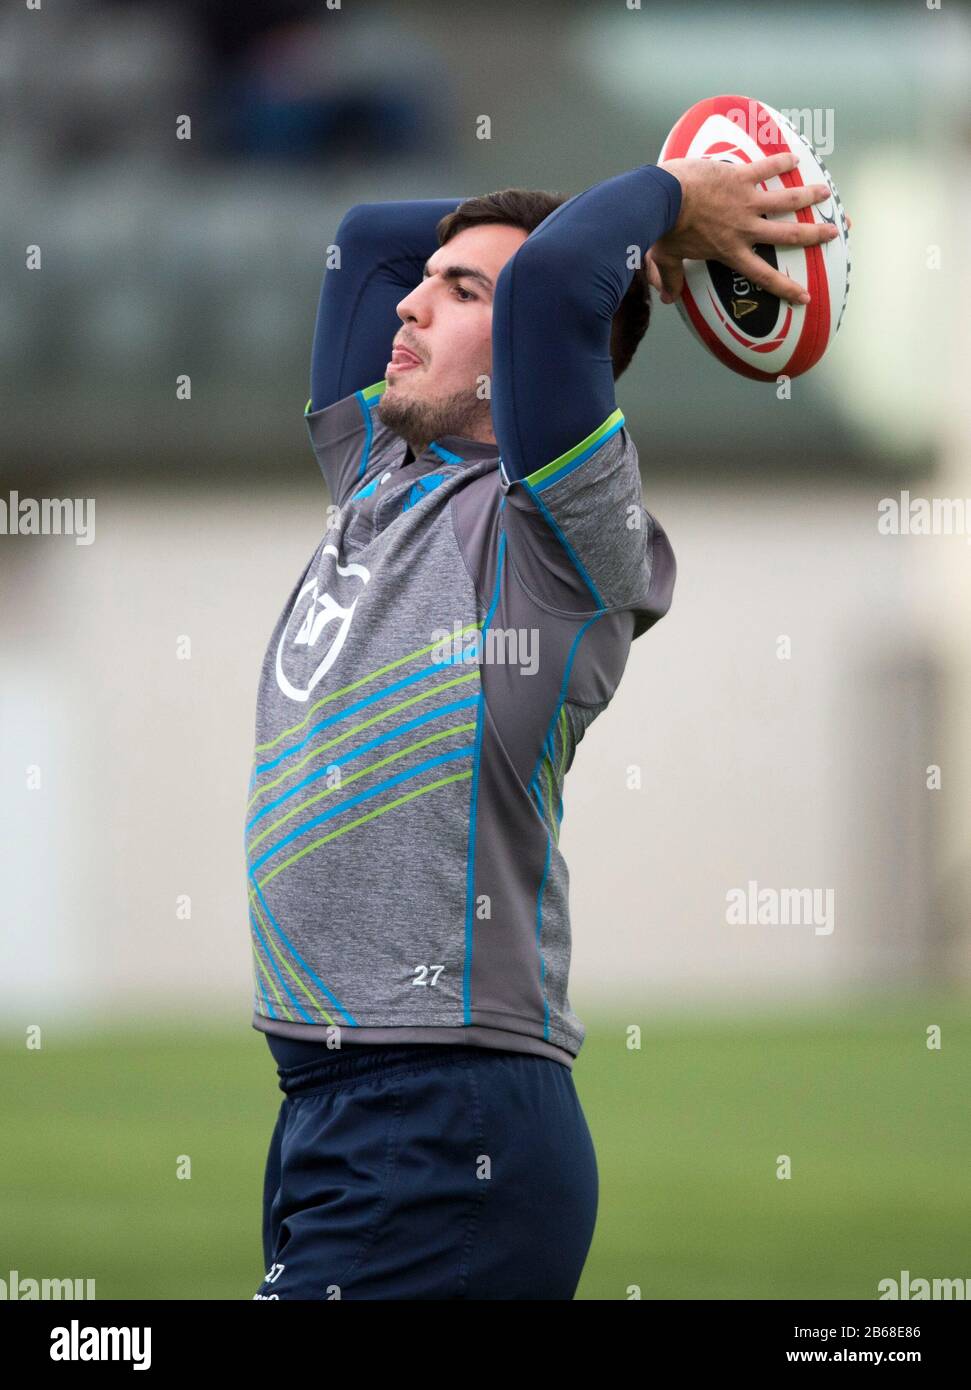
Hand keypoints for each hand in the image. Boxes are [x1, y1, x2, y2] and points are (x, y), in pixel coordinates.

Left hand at [646, 151, 848, 306]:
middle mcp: (745, 228)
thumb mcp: (666, 259)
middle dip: (812, 236)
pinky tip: (794, 158)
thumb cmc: (664, 229)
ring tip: (826, 193)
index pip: (763, 276)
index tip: (804, 297)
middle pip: (787, 235)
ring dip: (808, 196)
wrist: (664, 198)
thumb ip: (670, 278)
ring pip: (786, 200)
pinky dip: (780, 162)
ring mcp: (745, 201)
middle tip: (832, 233)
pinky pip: (765, 168)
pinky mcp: (740, 177)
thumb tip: (666, 297)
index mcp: (730, 251)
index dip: (785, 288)